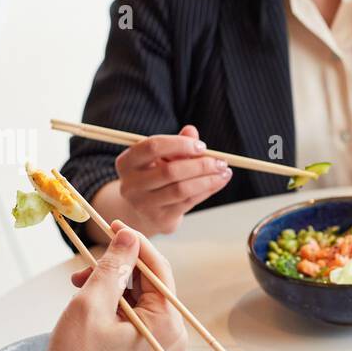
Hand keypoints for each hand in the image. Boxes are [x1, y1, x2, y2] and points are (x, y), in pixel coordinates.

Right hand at [39, 223, 187, 350]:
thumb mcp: (91, 304)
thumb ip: (113, 267)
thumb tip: (129, 236)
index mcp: (166, 323)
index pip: (158, 269)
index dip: (135, 244)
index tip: (113, 225)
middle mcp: (171, 332)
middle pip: (149, 282)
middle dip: (117, 266)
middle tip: (87, 260)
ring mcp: (159, 341)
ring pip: (137, 296)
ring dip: (110, 284)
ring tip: (78, 284)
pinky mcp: (144, 347)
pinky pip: (132, 313)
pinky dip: (111, 302)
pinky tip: (87, 299)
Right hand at [95, 125, 230, 236]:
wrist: (145, 210)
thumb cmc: (155, 176)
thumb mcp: (162, 157)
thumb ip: (176, 144)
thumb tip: (191, 131)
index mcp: (127, 162)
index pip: (152, 147)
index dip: (179, 144)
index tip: (201, 146)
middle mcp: (130, 185)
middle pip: (170, 171)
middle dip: (200, 165)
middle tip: (221, 161)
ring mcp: (143, 204)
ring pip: (181, 189)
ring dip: (208, 180)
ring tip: (224, 172)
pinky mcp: (159, 218)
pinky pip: (188, 202)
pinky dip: (207, 190)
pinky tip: (219, 182)